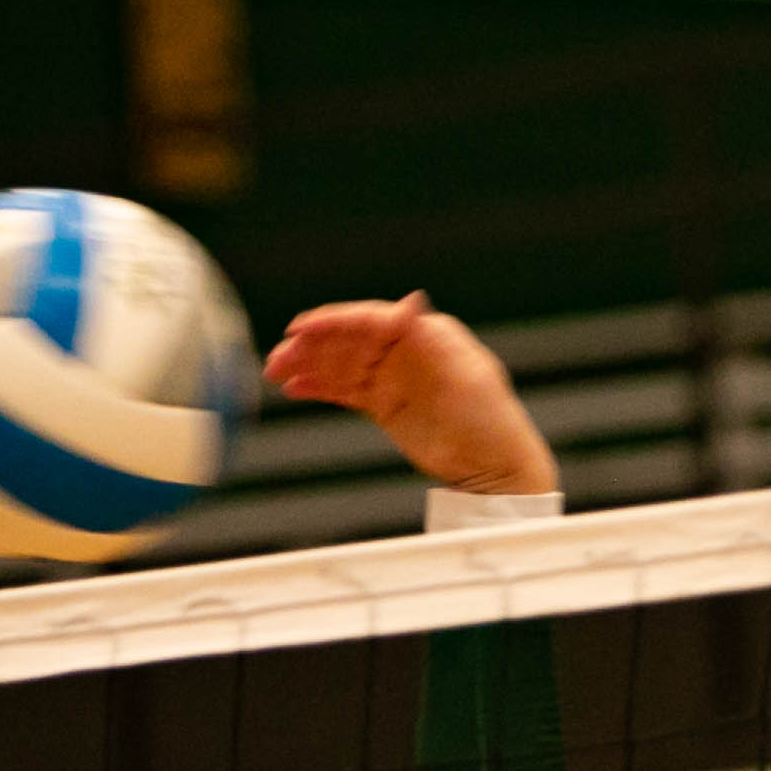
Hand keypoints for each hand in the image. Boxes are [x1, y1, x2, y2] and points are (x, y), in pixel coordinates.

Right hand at [262, 293, 558, 495]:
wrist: (496, 469)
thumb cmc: (491, 422)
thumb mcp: (468, 379)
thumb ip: (434, 342)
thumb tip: (410, 301)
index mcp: (427, 334)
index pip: (372, 320)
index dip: (334, 321)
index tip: (300, 328)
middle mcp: (406, 350)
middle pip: (349, 340)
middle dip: (311, 345)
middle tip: (277, 357)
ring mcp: (393, 377)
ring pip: (341, 364)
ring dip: (307, 365)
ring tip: (274, 372)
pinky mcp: (385, 404)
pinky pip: (345, 390)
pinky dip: (319, 387)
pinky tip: (294, 388)